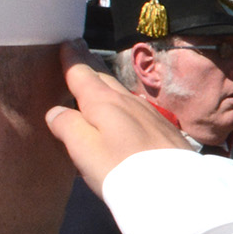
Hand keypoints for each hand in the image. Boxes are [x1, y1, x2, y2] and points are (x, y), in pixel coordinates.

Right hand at [44, 40, 191, 193]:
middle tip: (79, 54)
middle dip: (89, 66)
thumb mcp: (84, 149)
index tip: (66, 43)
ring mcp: (151, 114)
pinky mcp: (166, 130)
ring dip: (108, 86)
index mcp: (103, 102)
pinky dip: (126, 105)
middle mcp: (128, 101)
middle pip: (104, 79)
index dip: (71, 59)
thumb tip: (57, 111)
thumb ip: (67, 126)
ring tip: (98, 83)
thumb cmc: (121, 169)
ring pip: (123, 93)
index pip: (82, 73)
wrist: (175, 190)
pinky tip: (127, 112)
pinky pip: (139, 110)